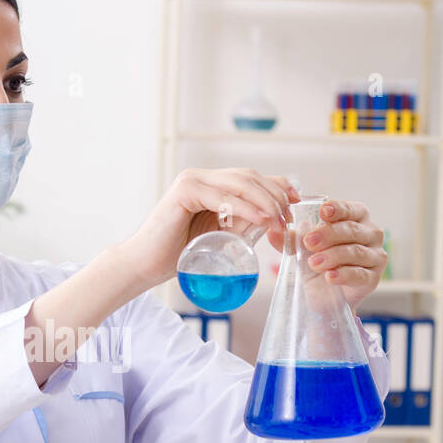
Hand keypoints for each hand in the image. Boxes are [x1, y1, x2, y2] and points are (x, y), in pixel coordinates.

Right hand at [120, 167, 297, 287]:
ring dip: (264, 200)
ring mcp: (192, 181)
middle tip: (288, 218)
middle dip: (275, 195)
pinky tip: (260, 217)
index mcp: (210, 184)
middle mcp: (201, 177)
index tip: (296, 204)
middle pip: (249, 177)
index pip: (252, 178)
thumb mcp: (222, 235)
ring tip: (278, 219)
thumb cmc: (179, 254)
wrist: (146, 265)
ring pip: (239, 183)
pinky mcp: (184, 192)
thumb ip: (243, 223)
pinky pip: (222, 196)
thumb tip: (274, 219)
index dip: (278, 187)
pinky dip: (244, 206)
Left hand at [301, 199, 385, 311]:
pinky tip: (330, 276)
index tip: (323, 212)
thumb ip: (292, 239)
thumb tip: (272, 231)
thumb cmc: (319, 264)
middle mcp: (371, 234)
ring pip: (356, 252)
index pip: (351, 209)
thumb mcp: (304, 249)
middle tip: (309, 242)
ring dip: (333, 256)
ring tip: (314, 263)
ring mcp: (375, 256)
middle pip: (352, 230)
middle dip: (329, 234)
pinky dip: (344, 275)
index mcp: (356, 219)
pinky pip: (360, 274)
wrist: (324, 298)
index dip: (338, 209)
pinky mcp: (373, 279)